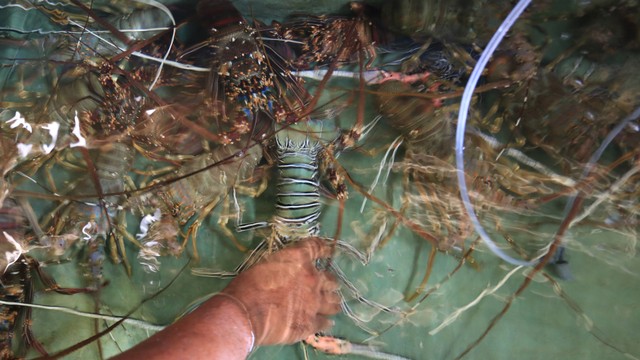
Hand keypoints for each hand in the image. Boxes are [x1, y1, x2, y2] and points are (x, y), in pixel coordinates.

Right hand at [222, 237, 340, 345]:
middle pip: (330, 278)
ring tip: (336, 304)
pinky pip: (324, 322)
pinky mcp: (310, 323)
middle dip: (331, 282)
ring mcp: (314, 302)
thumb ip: (282, 268)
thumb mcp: (266, 266)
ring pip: (332, 301)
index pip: (317, 248)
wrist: (245, 313)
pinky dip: (326, 322)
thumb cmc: (248, 285)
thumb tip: (286, 274)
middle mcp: (312, 278)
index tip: (330, 250)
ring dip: (333, 301)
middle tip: (332, 284)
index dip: (325, 249)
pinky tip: (328, 323)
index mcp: (299, 259)